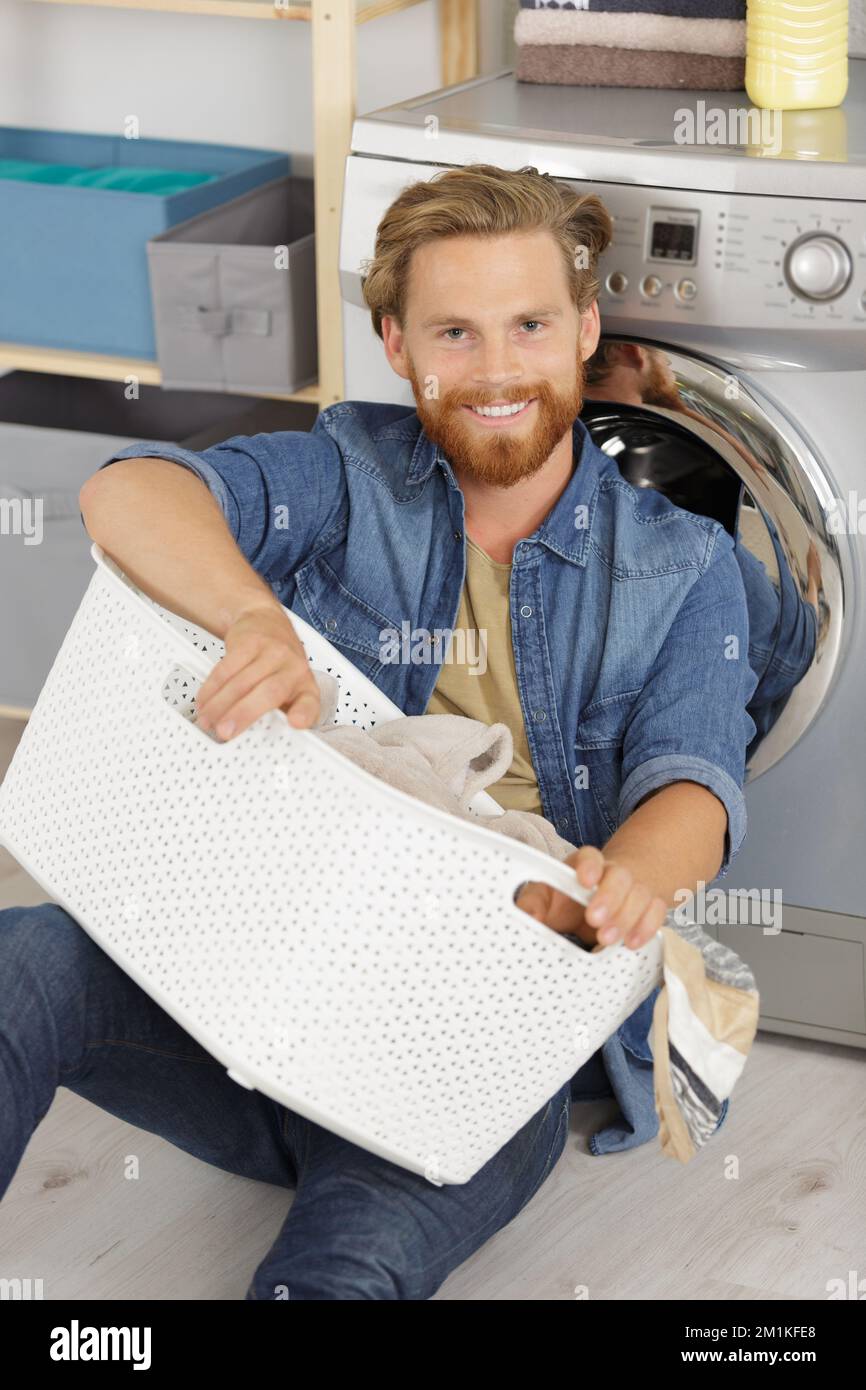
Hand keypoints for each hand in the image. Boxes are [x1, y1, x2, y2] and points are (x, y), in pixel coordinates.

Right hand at [194, 603, 320, 739]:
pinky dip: (212, 687)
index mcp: (306, 687)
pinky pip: (226, 667)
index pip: (309, 703)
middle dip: (243, 714)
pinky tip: (205, 699)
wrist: (266, 621)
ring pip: (242, 682)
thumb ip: (277, 715)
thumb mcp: (288, 691)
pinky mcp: (250, 641)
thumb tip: (255, 742)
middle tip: (224, 732)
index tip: (295, 723)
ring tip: (207, 720)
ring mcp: (272, 652)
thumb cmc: (278, 665)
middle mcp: (293, 668)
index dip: (304, 714)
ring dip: (219, 704)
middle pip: (269, 693)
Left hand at [515, 845, 667, 951]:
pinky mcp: (648, 907)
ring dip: (626, 917)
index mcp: (585, 865)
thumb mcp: (544, 897)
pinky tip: (631, 943)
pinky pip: (656, 911)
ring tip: (606, 939)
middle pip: (620, 876)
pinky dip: (646, 927)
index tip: (584, 881)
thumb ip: (532, 904)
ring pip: (640, 894)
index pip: (591, 856)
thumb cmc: (566, 898)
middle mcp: (613, 873)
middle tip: (594, 920)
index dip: (590, 866)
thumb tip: (529, 916)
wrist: (601, 900)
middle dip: (609, 898)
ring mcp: (634, 889)